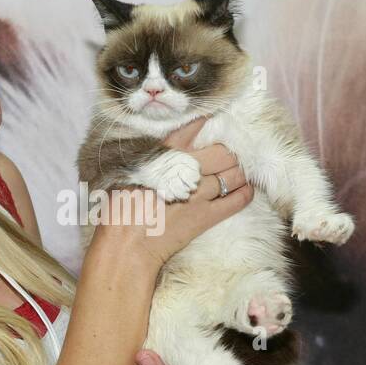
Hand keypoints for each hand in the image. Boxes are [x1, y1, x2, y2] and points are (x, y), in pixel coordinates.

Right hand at [91, 115, 254, 272]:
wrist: (126, 245)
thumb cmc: (119, 210)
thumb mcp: (126, 174)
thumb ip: (146, 160)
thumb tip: (159, 152)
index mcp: (164, 157)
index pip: (191, 129)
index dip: (204, 122)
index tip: (211, 118)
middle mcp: (186, 171)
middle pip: (222, 152)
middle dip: (229, 151)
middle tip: (228, 153)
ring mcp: (200, 194)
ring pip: (234, 173)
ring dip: (240, 170)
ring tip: (239, 169)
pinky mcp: (206, 217)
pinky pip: (237, 200)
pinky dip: (246, 192)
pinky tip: (246, 188)